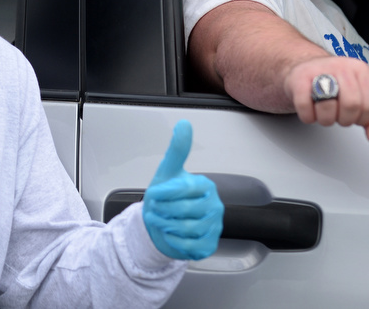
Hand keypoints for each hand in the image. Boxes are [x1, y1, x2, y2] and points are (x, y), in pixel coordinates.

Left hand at [142, 120, 223, 259]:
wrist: (164, 225)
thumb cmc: (167, 198)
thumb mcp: (168, 172)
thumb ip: (177, 150)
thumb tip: (184, 123)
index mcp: (205, 186)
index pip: (183, 188)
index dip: (164, 193)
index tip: (154, 194)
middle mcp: (214, 206)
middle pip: (182, 210)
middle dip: (162, 211)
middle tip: (157, 209)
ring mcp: (214, 227)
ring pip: (184, 229)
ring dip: (165, 225)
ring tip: (162, 220)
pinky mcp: (209, 245)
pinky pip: (188, 245)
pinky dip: (174, 240)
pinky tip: (172, 233)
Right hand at [283, 56, 368, 143]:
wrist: (305, 68)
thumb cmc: (334, 84)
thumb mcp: (359, 98)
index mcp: (360, 70)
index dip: (362, 119)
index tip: (355, 115)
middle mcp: (341, 67)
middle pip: (351, 106)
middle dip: (344, 119)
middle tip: (338, 115)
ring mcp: (319, 70)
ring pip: (327, 108)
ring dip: (325, 119)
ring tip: (323, 111)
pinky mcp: (299, 78)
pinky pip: (305, 107)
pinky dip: (308, 116)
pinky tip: (310, 109)